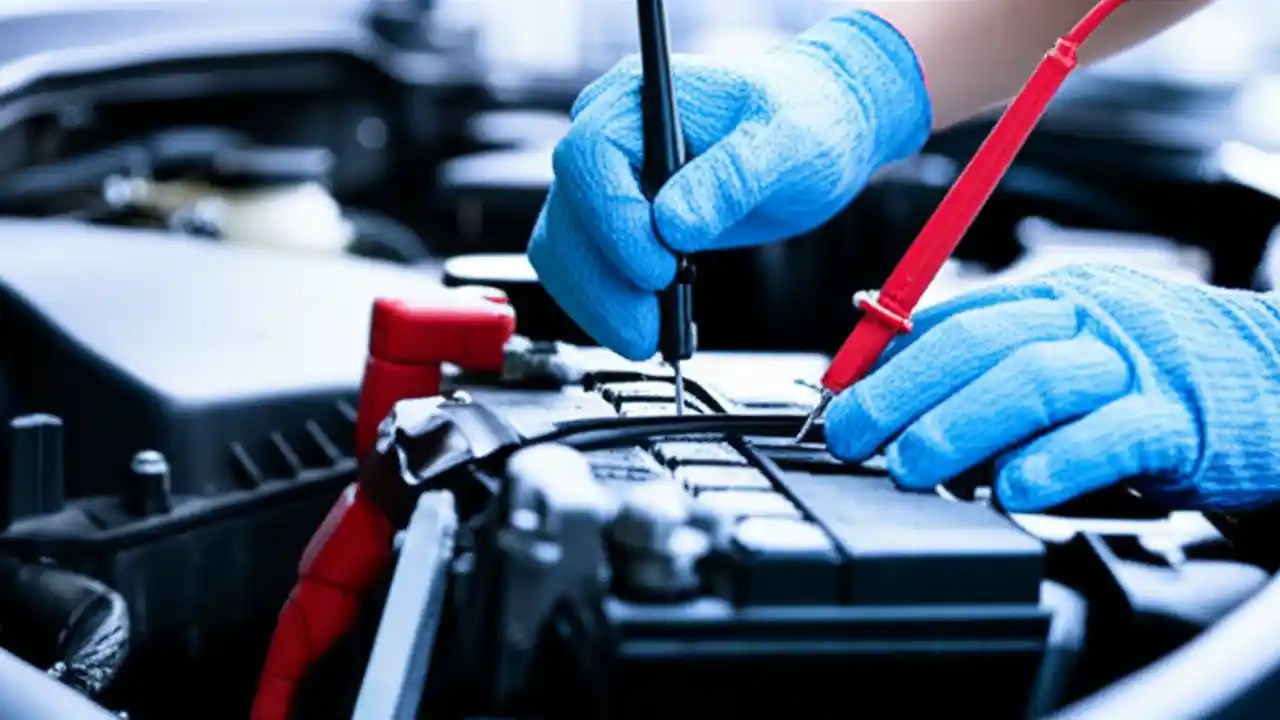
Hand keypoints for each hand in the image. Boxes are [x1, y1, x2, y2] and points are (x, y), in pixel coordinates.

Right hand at [528, 11, 929, 359]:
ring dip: (597, 303)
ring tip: (650, 336)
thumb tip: (673, 227)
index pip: (589, 158)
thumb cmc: (806, 119)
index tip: (660, 269)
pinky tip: (649, 324)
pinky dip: (603, 304)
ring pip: (562, 248)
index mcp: (640, 98)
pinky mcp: (612, 216)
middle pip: (567, 213)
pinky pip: (579, 266)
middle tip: (648, 333)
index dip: (614, 222)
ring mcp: (605, 176)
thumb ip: (730, 179)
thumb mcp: (787, 143)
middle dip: (602, 283)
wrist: (817, 128)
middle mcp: (608, 131)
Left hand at [825, 264, 1279, 512]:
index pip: (952, 315)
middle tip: (852, 436)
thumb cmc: (1152, 366)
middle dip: (900, 391)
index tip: (838, 397)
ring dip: (959, 427)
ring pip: (1033, 382)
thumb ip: (987, 349)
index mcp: (1050, 297)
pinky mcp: (1176, 421)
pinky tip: (1013, 490)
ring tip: (911, 467)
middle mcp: (1085, 319)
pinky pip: (1108, 436)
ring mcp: (1132, 366)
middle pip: (978, 343)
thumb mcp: (1066, 341)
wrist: (1274, 373)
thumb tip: (881, 351)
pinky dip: (1054, 463)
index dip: (885, 358)